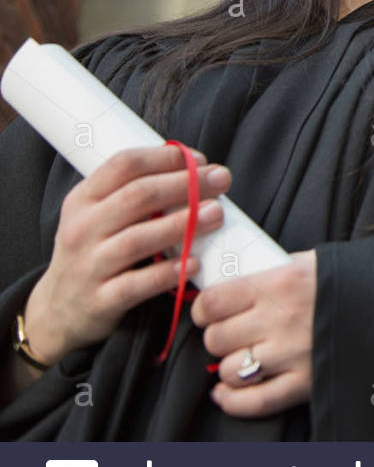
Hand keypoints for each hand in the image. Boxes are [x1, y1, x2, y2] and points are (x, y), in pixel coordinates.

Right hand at [24, 145, 230, 364]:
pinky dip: (166, 273)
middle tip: (220, 180)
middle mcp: (82, 229)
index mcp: (83, 199)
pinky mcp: (100, 300)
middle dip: (185, 184)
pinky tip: (194, 263)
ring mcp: (89, 265)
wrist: (60, 308)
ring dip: (182, 224)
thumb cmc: (94, 251)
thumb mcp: (99, 215)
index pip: (124, 165)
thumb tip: (194, 168)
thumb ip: (135, 192)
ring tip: (216, 213)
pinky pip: (136, 285)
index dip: (165, 158)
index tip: (199, 160)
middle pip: (137, 196)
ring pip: (137, 239)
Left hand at [191, 250, 315, 417]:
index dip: (203, 310)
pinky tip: (227, 394)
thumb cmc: (353, 280)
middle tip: (233, 334)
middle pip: (216, 338)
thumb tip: (232, 282)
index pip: (212, 302)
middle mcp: (280, 320)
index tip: (210, 312)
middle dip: (219, 338)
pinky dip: (233, 401)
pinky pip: (254, 402)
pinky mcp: (306, 382)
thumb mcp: (310, 262)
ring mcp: (292, 355)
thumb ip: (271, 272)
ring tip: (244, 358)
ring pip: (230, 370)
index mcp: (280, 283)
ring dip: (232, 367)